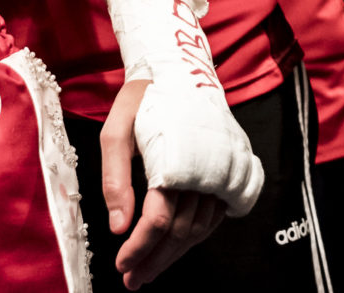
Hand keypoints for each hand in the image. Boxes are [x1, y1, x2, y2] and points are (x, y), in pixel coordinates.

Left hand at [100, 79, 226, 287]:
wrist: (181, 71)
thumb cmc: (145, 99)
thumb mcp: (116, 130)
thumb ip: (114, 178)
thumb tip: (118, 227)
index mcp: (176, 162)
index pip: (159, 221)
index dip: (139, 248)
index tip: (121, 265)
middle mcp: (205, 173)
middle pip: (180, 233)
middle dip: (154, 260)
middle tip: (132, 281)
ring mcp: (221, 176)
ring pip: (198, 230)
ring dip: (173, 255)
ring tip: (147, 271)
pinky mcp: (229, 176)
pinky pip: (212, 218)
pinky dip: (191, 237)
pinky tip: (172, 248)